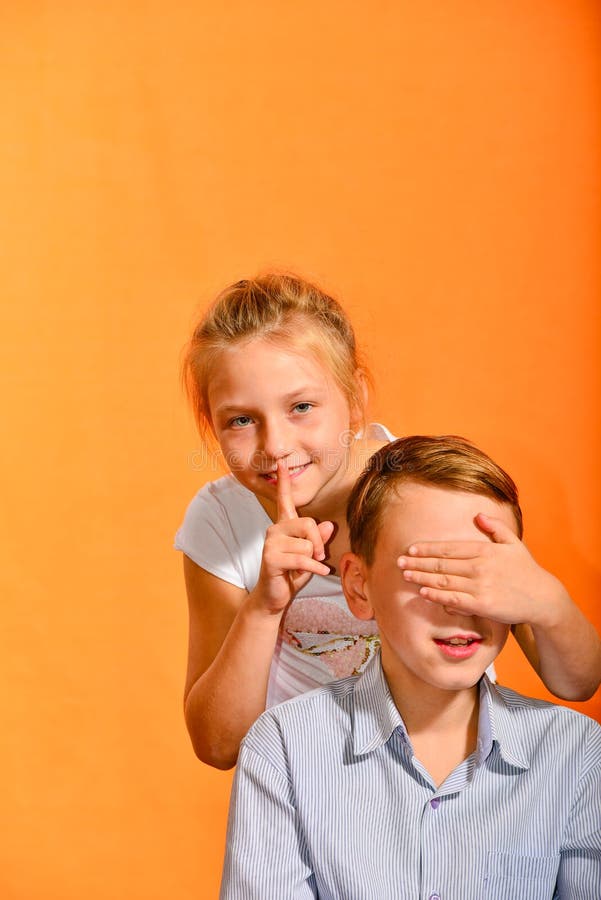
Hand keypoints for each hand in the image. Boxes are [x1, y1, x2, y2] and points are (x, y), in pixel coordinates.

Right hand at [254, 459, 333, 614]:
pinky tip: (317, 573)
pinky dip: (313, 568)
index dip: (283, 482)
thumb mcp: (311, 556)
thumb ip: (319, 540)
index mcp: (284, 525)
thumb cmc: (292, 575)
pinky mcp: (270, 557)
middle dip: (319, 543)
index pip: (284, 500)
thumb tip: (328, 525)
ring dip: (312, 560)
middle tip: (318, 558)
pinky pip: (302, 558)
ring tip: (303, 569)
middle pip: (308, 523)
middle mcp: (275, 529)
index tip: (282, 464)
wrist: (274, 598)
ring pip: (306, 544)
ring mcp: (270, 542)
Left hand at [397, 513, 564, 626]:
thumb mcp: (514, 543)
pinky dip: (437, 596)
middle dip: (417, 562)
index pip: (449, 548)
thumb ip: (496, 527)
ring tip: (405, 575)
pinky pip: (455, 599)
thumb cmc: (526, 571)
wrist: (543, 598)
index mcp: (484, 550)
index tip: (410, 548)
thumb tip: (478, 515)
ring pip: (444, 581)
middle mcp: (480, 566)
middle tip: (399, 561)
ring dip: (422, 578)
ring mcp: (480, 585)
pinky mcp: (483, 604)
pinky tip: (424, 593)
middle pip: (441, 563)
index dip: (427, 548)